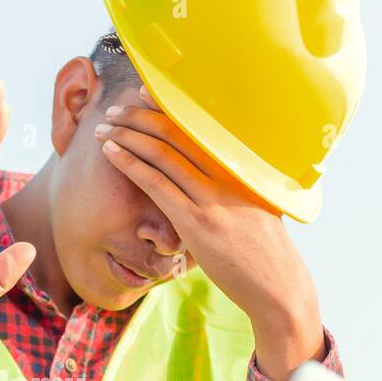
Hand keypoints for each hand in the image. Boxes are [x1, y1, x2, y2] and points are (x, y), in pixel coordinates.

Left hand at [96, 86, 324, 380]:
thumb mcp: (258, 204)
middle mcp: (228, 172)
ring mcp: (212, 197)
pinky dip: (130, 164)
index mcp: (243, 164)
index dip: (168, 105)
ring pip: (162, 153)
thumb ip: (238, 184)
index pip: (199, 124)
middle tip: (114, 110)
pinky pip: (157, 184)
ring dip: (127, 136)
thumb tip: (221, 173)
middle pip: (176, 131)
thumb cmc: (264, 251)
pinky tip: (111, 153)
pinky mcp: (196, 222)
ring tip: (104, 128)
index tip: (145, 93)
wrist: (277, 286)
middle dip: (140, 116)